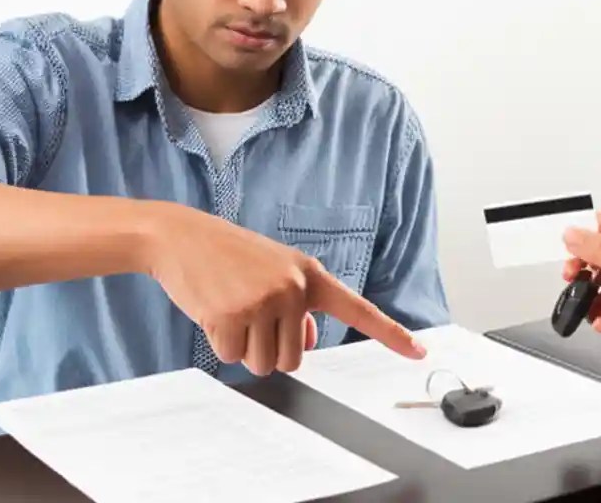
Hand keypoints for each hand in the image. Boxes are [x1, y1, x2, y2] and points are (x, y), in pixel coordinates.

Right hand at [137, 205, 425, 375]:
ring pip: (264, 363)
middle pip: (296, 359)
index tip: (420, 351)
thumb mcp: (273, 272)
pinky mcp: (232, 315)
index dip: (391, 333)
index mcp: (309, 275)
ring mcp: (264, 301)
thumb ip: (297, 306)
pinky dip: (220, 342)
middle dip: (270, 348)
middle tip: (249, 313)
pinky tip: (214, 311)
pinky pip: (232, 357)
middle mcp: (293, 288)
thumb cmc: (228, 256)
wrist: (181, 236)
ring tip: (231, 307)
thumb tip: (308, 342)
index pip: (358, 309)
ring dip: (244, 347)